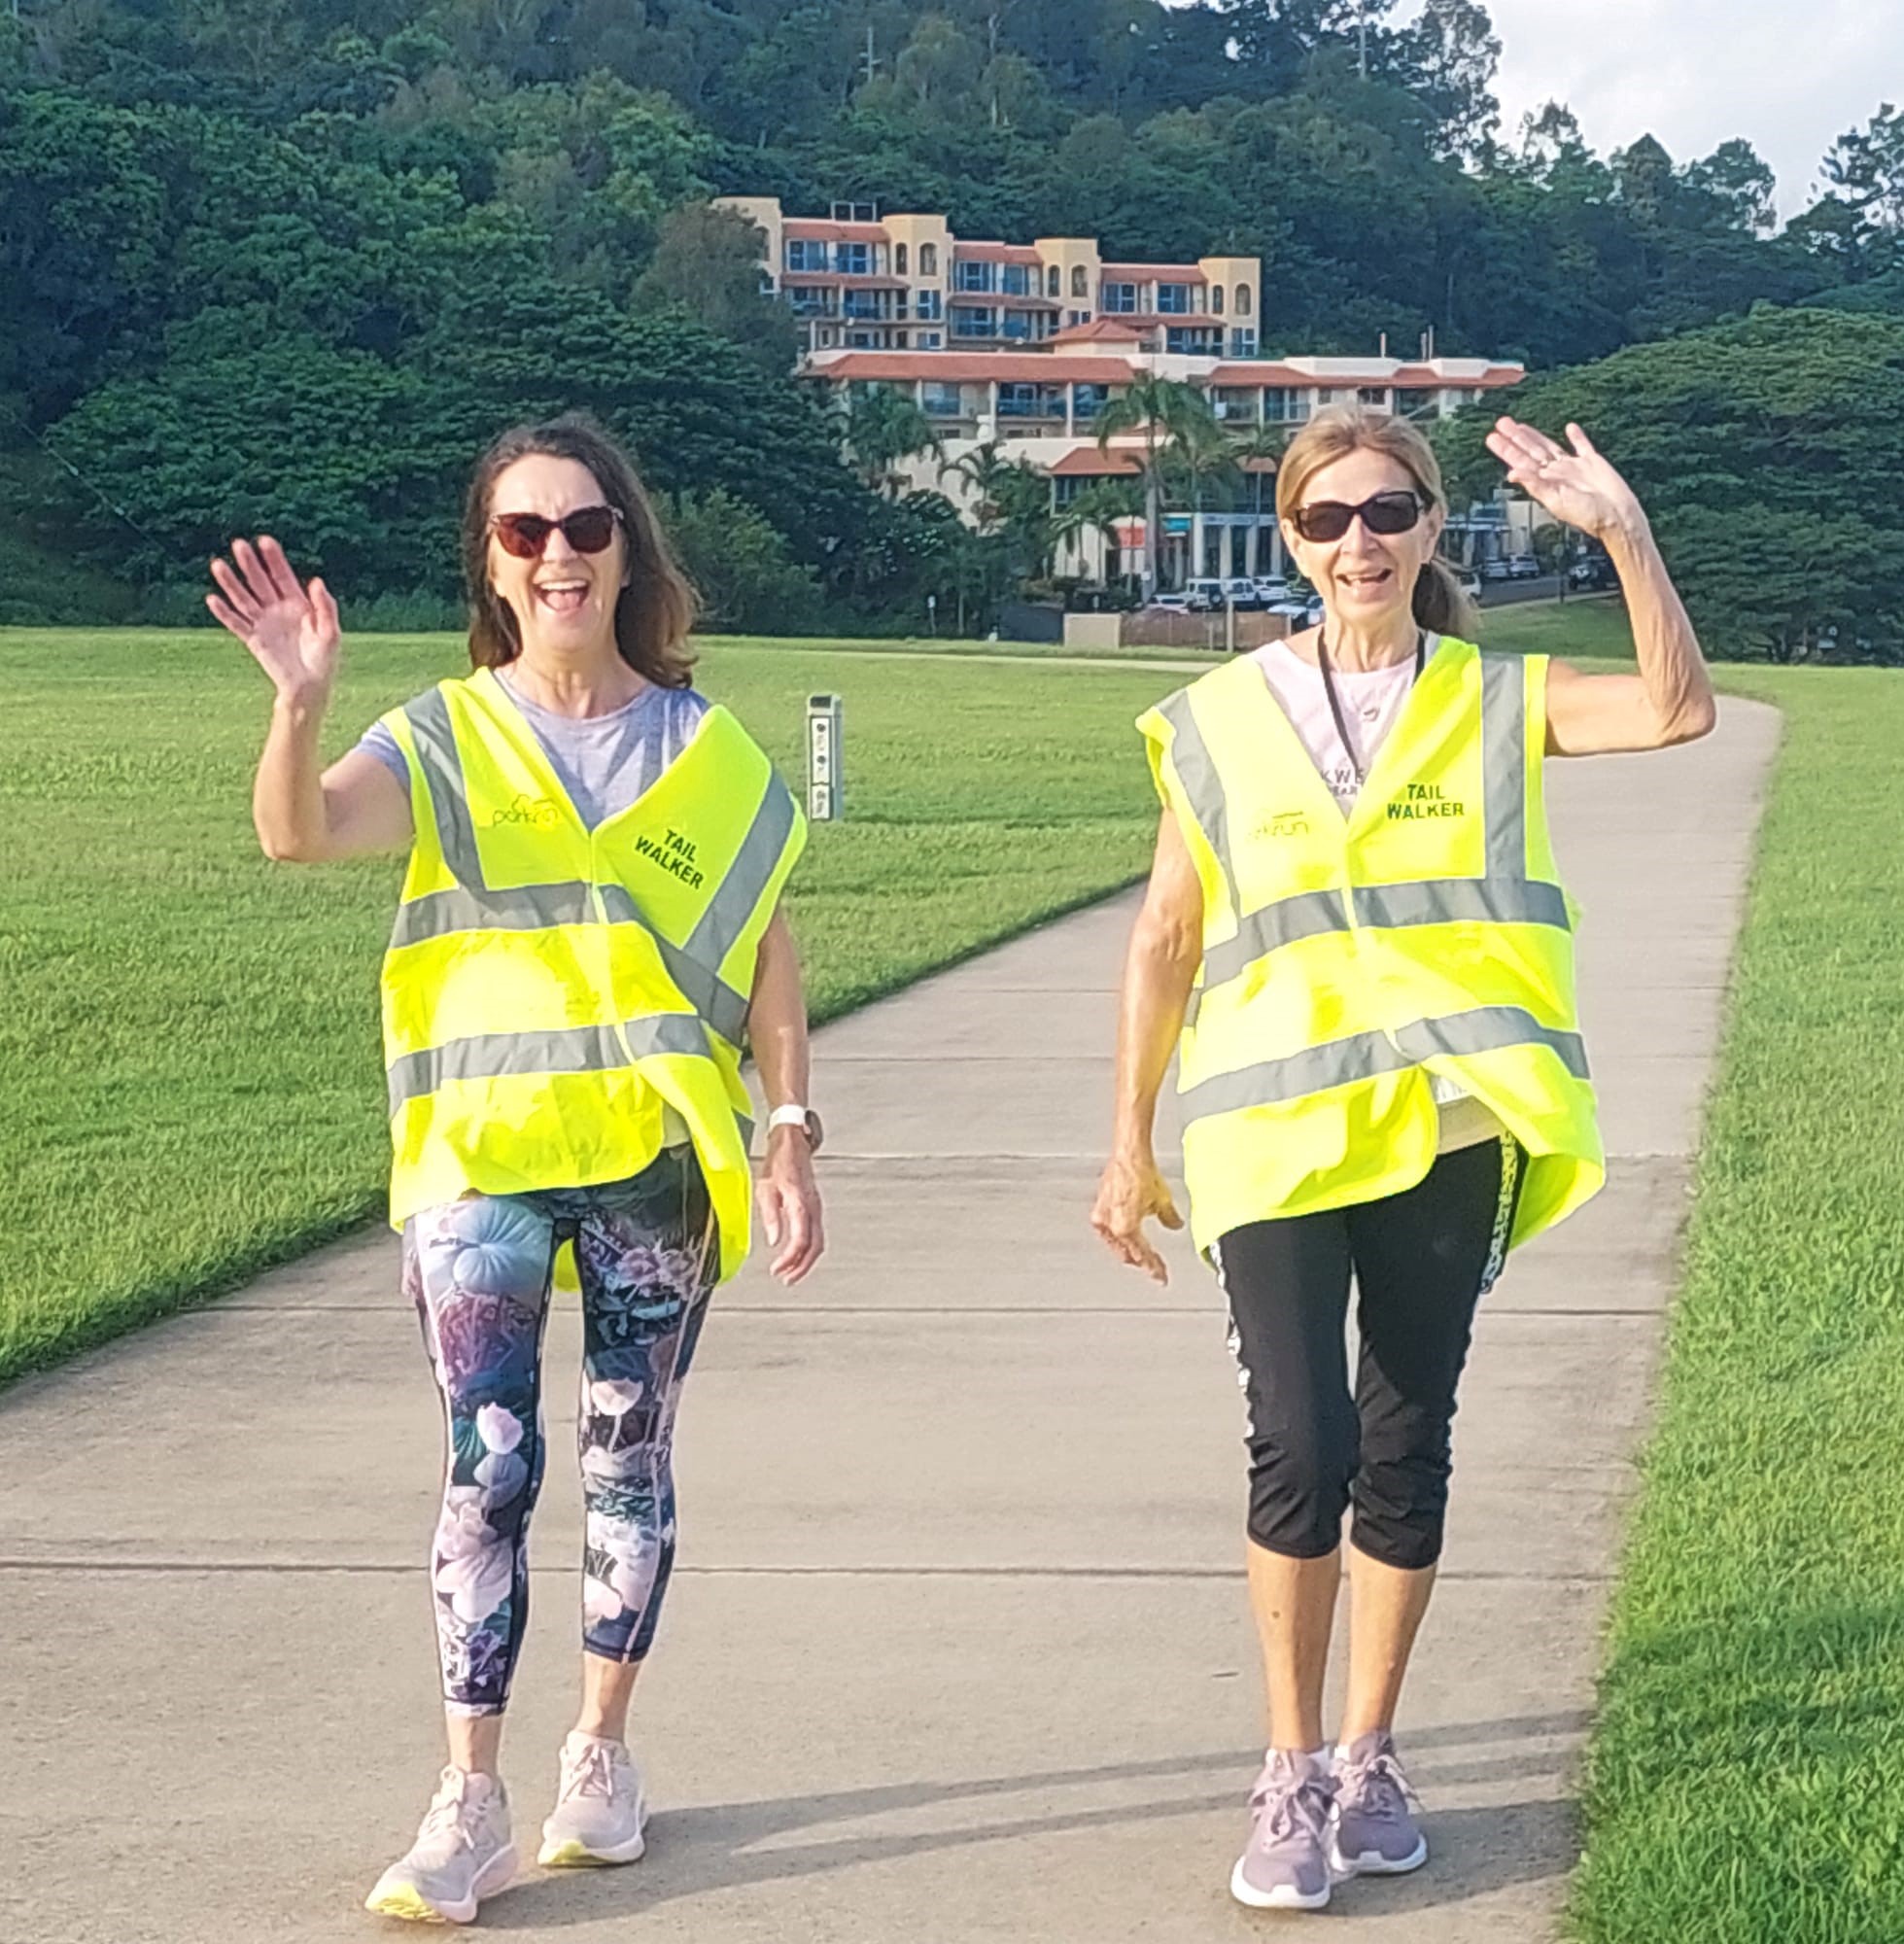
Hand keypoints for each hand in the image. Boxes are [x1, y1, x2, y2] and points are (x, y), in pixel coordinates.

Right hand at [206, 535, 340, 706]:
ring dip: (231, 583)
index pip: (283, 576)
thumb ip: (325, 607)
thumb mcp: (331, 632)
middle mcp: (278, 610)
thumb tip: (316, 581)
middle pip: (260, 582)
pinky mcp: (254, 640)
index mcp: (298, 604)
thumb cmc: (324, 660)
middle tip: (238, 544)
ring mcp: (264, 624)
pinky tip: (212, 599)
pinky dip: (224, 613)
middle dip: (250, 564)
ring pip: (244, 598)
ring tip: (217, 565)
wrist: (310, 687)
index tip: (264, 540)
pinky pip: (236, 624)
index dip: (274, 559)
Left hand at [758, 1130, 823, 1285]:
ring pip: (818, 1242)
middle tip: (786, 1279)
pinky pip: (816, 1234)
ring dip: (805, 1262)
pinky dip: (808, 1250)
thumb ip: (771, 1215)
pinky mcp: (815, 1208)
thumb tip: (774, 1240)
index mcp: (800, 1202)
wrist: (793, 1143)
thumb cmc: (778, 1162)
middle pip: (814, 1246)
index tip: (776, 1270)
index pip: (800, 1239)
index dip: (789, 1259)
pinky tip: (796, 1256)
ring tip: (790, 1273)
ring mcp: (816, 1208)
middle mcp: (813, 1207)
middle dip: (801, 1267)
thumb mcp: (765, 1188)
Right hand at [1090, 1151, 1184, 1283]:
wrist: (1129, 1152)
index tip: (1161, 1276)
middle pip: (1126, 1253)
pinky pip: (1108, 1229)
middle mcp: (1109, 1224)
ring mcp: (1101, 1215)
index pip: (1141, 1256)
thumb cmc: (1141, 1171)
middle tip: (1153, 1266)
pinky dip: (1119, 1234)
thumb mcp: (1163, 1200)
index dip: (1153, 1268)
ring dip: (1128, 1248)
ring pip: (1115, 1243)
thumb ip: (1169, 1218)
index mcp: (1125, 1228)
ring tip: (1140, 1252)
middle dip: (1140, 1260)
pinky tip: (1125, 1231)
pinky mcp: (1099, 1204)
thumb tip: (1174, 1224)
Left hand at [1485, 419, 1646, 543]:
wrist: (1617, 516)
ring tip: (1520, 425)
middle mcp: (1557, 473)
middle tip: (1501, 423)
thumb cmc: (1588, 515)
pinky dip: (1577, 437)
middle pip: (1532, 451)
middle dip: (1516, 439)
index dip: (1507, 450)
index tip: (1493, 437)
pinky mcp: (1594, 463)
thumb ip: (1535, 485)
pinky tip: (1570, 427)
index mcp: (1546, 482)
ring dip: (1535, 436)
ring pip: (1550, 447)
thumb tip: (1512, 474)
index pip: (1521, 462)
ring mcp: (1574, 467)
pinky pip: (1583, 446)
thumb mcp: (1557, 500)